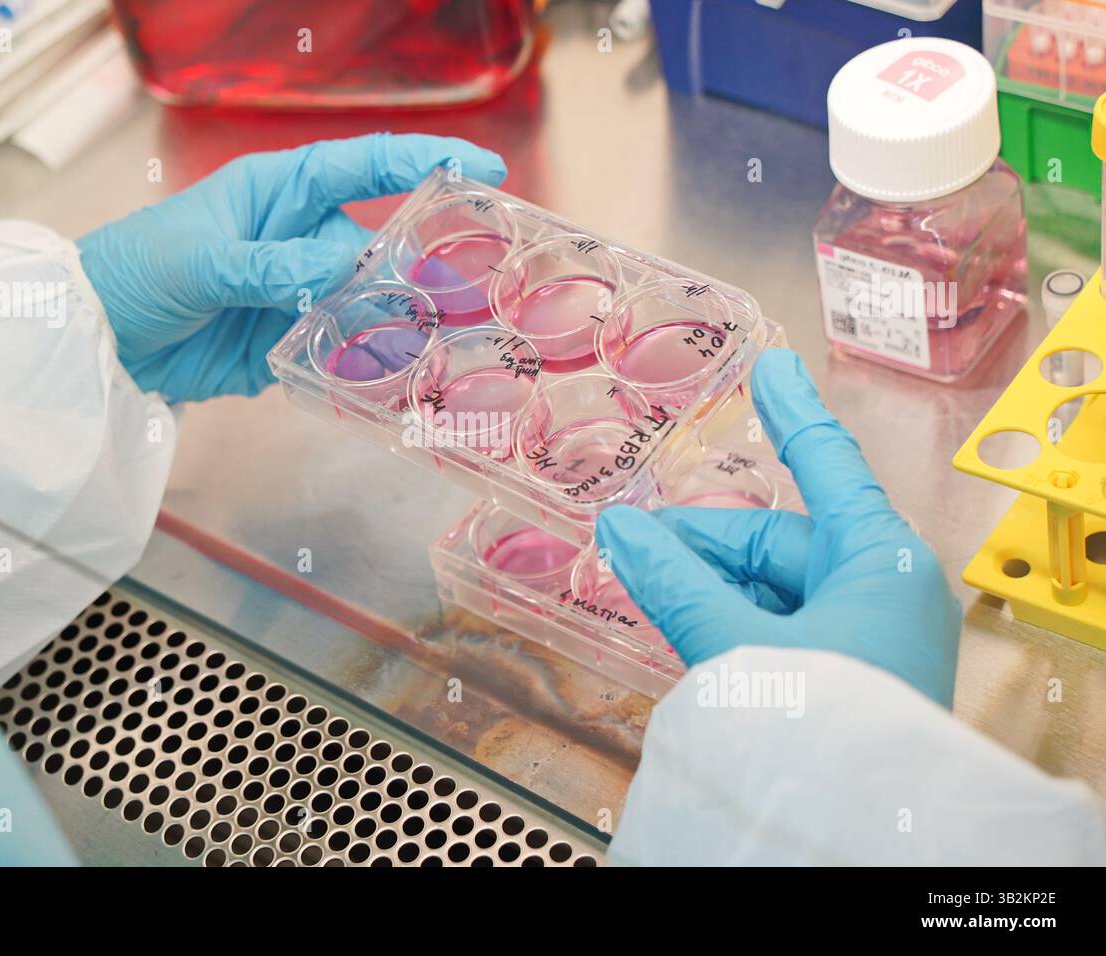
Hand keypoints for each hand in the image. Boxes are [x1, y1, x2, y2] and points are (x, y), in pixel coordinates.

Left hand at [78, 133, 506, 402]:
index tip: (480, 168)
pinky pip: (340, 354)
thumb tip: (342, 270)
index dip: (422, 162)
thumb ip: (272, 266)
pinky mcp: (288, 345)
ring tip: (432, 348)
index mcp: (279, 194)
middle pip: (377, 248)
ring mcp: (296, 294)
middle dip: (419, 268)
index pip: (363, 167)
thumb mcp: (202, 260)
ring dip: (395, 327)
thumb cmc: (135, 270)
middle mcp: (297, 240)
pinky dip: (363, 367)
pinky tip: (386, 380)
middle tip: (461, 296)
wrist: (98, 344)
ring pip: (366, 306)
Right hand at [595, 349, 960, 706]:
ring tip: (644, 585)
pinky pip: (780, 628)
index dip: (792, 411)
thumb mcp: (739, 649)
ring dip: (708, 589)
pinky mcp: (847, 676)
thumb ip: (674, 585)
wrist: (863, 838)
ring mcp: (866, 635)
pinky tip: (683, 626)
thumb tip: (617, 529)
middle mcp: (880, 589)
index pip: (827, 463)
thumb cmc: (827, 734)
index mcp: (880, 560)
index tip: (773, 365)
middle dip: (703, 541)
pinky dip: (730, 624)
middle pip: (780, 540)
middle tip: (631, 539)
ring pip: (772, 589)